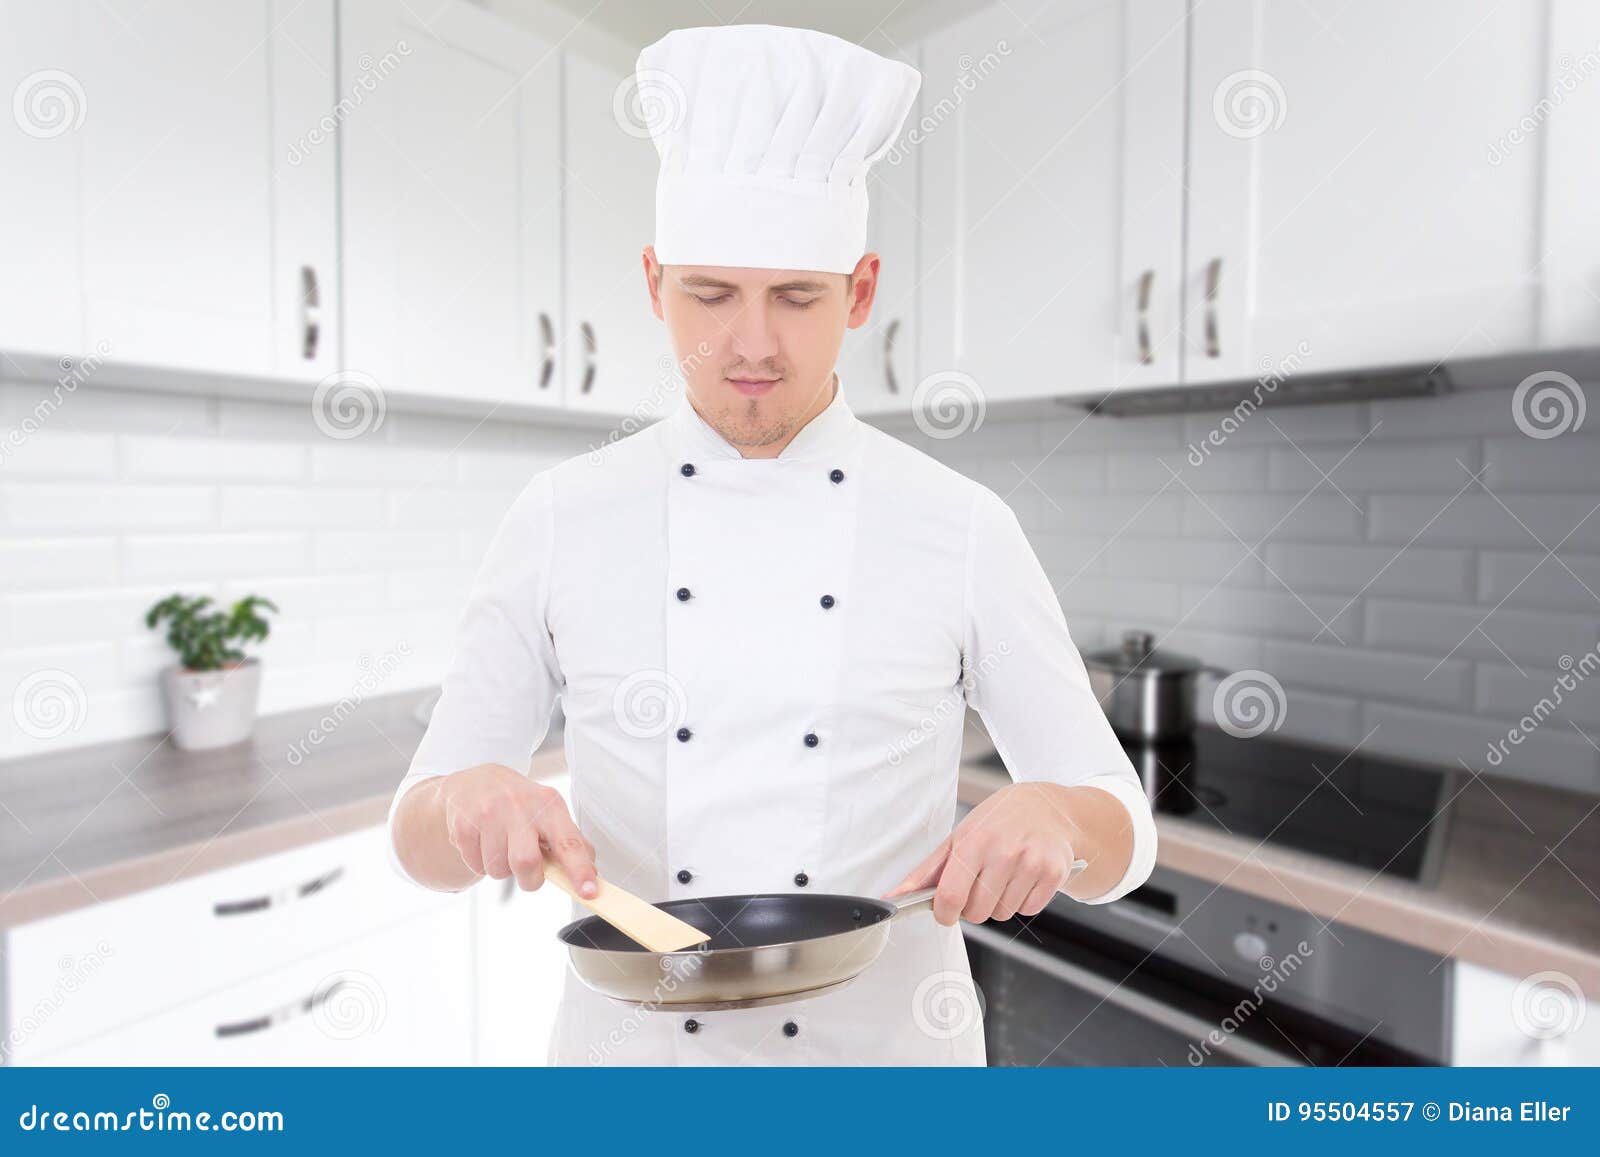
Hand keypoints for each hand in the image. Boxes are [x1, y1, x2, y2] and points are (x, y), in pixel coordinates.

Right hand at [438, 764, 597, 896]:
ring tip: (503, 847)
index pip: (569, 842)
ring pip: (498, 869)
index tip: (589, 892)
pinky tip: (484, 843)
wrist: (476, 782)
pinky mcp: (463, 825)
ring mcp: (488, 814)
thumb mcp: (549, 813)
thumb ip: (572, 843)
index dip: (580, 870)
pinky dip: (481, 863)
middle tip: (529, 870)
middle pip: (526, 862)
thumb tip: (592, 874)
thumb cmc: (520, 804)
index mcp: (548, 804)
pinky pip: (476, 866)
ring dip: (503, 868)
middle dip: (529, 878)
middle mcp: (519, 805)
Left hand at [884, 782, 1078, 925]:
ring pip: (1002, 914)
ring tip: (1003, 876)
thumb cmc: (997, 821)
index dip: (944, 913)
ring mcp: (1032, 863)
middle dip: (973, 906)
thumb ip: (927, 871)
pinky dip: (1022, 901)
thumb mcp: (959, 836)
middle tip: (979, 883)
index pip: (951, 896)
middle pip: (977, 913)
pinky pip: (1027, 910)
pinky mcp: (1054, 874)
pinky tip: (1023, 877)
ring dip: (998, 903)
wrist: (1047, 806)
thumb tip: (895, 897)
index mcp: (975, 841)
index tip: (945, 912)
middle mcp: (1005, 852)